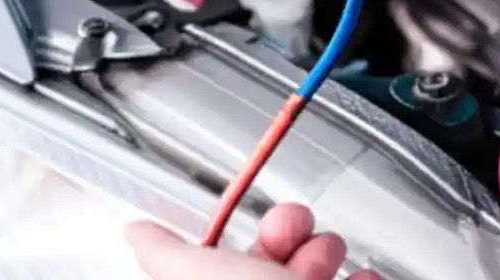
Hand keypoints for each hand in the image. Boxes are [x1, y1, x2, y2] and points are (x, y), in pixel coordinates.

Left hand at [127, 203, 378, 279]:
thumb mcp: (203, 278)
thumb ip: (167, 257)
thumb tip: (138, 234)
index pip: (229, 266)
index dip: (243, 239)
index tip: (254, 225)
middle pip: (273, 264)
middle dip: (289, 236)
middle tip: (295, 233)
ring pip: (317, 271)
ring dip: (326, 254)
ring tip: (330, 262)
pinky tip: (360, 279)